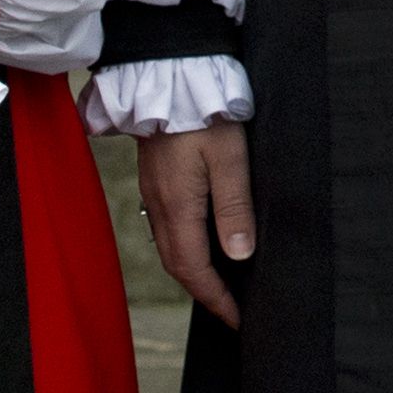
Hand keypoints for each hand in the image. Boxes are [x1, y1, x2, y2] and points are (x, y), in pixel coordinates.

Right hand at [138, 121, 255, 328]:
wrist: (169, 73)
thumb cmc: (204, 112)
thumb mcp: (230, 158)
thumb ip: (234, 207)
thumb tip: (239, 256)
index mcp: (179, 206)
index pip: (194, 269)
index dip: (216, 299)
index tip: (237, 319)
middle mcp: (160, 205)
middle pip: (177, 265)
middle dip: (203, 292)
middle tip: (230, 311)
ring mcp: (153, 192)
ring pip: (169, 248)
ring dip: (192, 272)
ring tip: (219, 285)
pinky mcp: (154, 179)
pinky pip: (166, 228)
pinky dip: (184, 249)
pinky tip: (202, 245)